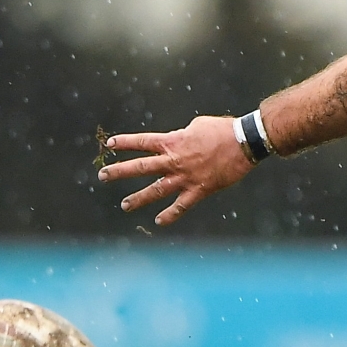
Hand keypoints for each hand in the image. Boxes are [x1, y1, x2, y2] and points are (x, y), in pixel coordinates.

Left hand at [96, 115, 254, 225]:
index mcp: (173, 141)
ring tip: (125, 205)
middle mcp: (174, 160)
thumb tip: (178, 140)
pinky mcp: (199, 189)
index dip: (125, 143)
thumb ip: (182, 135)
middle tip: (102, 176)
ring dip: (138, 198)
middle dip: (119, 172)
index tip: (110, 144)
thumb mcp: (197, 125)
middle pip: (141, 167)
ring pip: (156, 190)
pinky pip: (181, 205)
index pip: (143, 142)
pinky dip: (170, 214)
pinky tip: (159, 221)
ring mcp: (185, 177)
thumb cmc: (222, 130)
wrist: (243, 142)